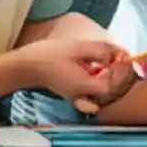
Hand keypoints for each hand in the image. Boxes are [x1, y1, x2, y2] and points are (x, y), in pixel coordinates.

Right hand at [13, 38, 128, 112]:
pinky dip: (96, 91)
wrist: (26, 66)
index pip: (112, 86)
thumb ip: (99, 50)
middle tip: (117, 62)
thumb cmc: (50, 55)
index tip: (120, 58)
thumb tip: (114, 55)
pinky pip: (90, 99)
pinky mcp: (70, 94)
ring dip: (108, 85)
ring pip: (100, 98)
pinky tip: (95, 76)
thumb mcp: (77, 48)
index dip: (120, 73)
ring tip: (108, 69)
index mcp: (86, 85)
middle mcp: (83, 96)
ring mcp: (76, 98)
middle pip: (109, 94)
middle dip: (117, 78)